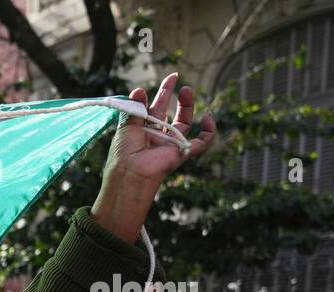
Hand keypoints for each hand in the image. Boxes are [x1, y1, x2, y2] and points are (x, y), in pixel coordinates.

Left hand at [93, 74, 216, 243]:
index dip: (164, 93)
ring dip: (188, 106)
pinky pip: (202, 142)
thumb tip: (139, 90)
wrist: (131, 172)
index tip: (171, 78)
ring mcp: (171, 145)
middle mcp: (158, 137)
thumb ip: (134, 108)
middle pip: (171, 114)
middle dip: (175, 96)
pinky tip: (208, 118)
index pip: (156, 109)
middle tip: (177, 78)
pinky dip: (209, 131)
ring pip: (185, 123)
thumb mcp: (127, 126)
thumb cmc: (124, 152)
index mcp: (144, 131)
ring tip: (187, 90)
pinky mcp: (182, 152)